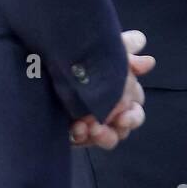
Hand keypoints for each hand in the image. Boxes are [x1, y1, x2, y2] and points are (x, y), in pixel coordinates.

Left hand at [70, 30, 153, 149]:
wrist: (37, 61)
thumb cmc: (75, 52)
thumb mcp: (102, 46)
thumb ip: (127, 49)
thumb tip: (150, 62)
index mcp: (119, 87)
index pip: (135, 105)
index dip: (133, 113)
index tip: (125, 115)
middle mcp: (107, 105)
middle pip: (126, 125)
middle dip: (124, 125)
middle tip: (117, 122)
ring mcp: (90, 119)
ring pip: (109, 137)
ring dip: (104, 135)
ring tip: (91, 128)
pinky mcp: (72, 130)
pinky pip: (83, 141)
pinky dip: (83, 136)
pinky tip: (76, 129)